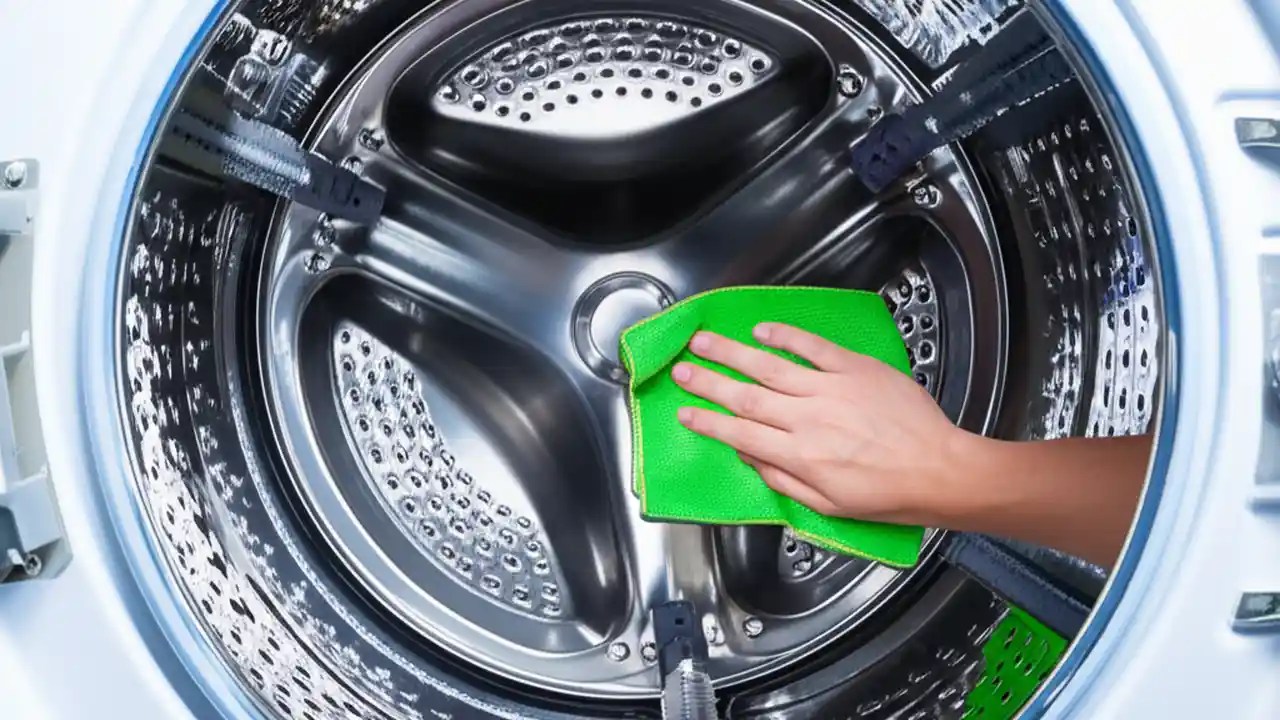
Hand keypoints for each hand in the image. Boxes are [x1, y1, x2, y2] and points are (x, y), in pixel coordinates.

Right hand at [673, 323, 968, 525]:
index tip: (684, 412)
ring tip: (704, 340)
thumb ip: (783, 479)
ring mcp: (832, 389)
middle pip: (746, 395)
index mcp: (800, 455)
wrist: (940, 470)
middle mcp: (808, 418)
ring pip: (770, 366)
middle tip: (680, 369)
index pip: (741, 433)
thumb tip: (749, 454)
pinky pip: (814, 347)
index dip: (708, 421)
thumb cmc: (888, 495)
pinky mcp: (856, 369)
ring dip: (733, 352)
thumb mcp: (829, 504)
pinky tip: (763, 329)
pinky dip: (786, 336)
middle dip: (708, 382)